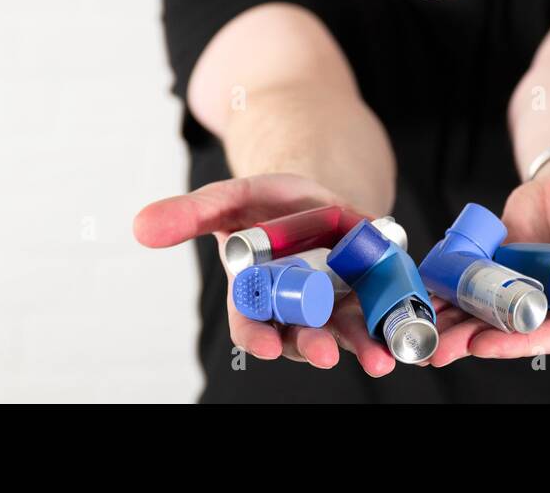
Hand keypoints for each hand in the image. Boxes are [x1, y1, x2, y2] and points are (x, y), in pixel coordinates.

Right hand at [133, 172, 399, 375]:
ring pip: (346, 333)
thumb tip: (140, 227)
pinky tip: (408, 331)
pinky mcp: (369, 293)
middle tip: (324, 355)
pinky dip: (395, 323)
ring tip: (379, 358)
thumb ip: (189, 214)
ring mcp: (334, 306)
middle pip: (302, 337)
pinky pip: (382, 314)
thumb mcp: (229, 198)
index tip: (263, 344)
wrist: (314, 191)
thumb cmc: (265, 204)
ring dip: (362, 347)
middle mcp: (295, 310)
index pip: (252, 325)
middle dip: (313, 347)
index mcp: (257, 296)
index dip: (257, 336)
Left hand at [429, 146, 549, 364]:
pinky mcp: (504, 269)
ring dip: (456, 326)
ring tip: (419, 334)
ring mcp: (530, 287)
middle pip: (517, 329)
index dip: (523, 338)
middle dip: (477, 340)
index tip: (487, 342)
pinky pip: (475, 288)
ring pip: (490, 314)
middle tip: (436, 346)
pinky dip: (449, 295)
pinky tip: (419, 300)